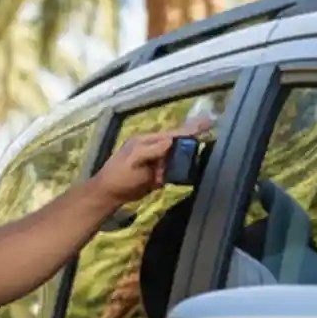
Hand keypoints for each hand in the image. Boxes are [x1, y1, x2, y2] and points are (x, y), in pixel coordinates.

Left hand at [92, 118, 211, 205]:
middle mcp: (154, 149)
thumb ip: (152, 150)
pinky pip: (173, 171)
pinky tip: (187, 171)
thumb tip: (171, 141)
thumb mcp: (134, 159)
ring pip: (177, 158)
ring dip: (186, 160)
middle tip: (206, 138)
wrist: (109, 194)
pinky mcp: (157, 176)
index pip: (172, 134)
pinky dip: (179, 172)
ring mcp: (156, 162)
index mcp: (147, 141)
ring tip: (193, 159)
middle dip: (191, 143)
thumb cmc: (119, 175)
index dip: (189, 129)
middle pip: (178, 144)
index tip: (207, 122)